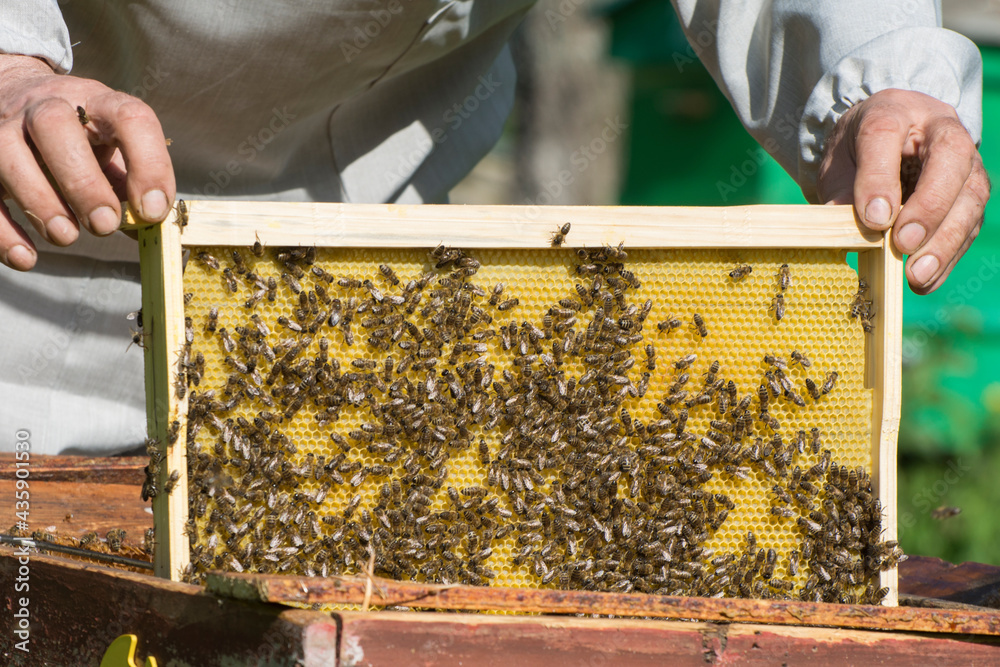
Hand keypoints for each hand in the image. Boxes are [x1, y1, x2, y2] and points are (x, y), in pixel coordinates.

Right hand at [0, 55, 174, 270]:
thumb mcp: (115, 149)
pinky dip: (2, 231)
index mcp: (98, 102)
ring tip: (65, 237)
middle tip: (103, 225)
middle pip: (54, 125)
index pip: (131, 118)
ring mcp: (4, 126)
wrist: (18, 96)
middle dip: (82, 182)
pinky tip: (27, 257)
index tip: (153, 211)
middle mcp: (47, 105)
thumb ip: (132, 187)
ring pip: (6, 153)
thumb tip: (150, 231)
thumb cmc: (81, 137)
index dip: (149, 165)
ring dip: (39, 201)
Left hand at [817, 88, 989, 293]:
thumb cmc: (858, 153)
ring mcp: (965, 160)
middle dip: (929, 206)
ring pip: (970, 195)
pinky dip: (949, 254)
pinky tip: (926, 280)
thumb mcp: (837, 164)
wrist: (888, 139)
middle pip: (950, 159)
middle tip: (903, 244)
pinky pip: (970, 222)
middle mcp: (939, 129)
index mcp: (892, 111)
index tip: (872, 218)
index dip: (878, 177)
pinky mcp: (971, 192)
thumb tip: (849, 228)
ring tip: (916, 274)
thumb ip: (842, 190)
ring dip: (945, 239)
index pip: (885, 134)